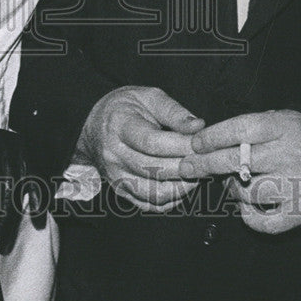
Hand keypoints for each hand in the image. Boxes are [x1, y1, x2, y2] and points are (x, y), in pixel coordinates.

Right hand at [75, 86, 204, 211]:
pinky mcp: (121, 190)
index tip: (200, 144)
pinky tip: (183, 185)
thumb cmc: (125, 108)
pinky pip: (149, 204)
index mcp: (119, 126)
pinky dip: (171, 199)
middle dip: (185, 167)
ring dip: (181, 187)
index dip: (180, 145)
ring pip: (153, 192)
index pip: (151, 142)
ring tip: (197, 174)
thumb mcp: (148, 96)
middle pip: (154, 169)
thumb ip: (173, 110)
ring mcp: (116, 176)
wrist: (94, 127)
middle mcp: (114, 154)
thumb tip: (198, 127)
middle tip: (206, 160)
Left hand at [179, 109, 300, 233]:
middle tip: (189, 166)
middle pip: (234, 160)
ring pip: (246, 191)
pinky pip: (263, 222)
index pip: (239, 129)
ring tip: (237, 183)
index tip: (195, 143)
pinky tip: (248, 208)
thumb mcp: (290, 120)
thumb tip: (215, 138)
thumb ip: (257, 128)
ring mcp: (297, 185)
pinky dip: (249, 217)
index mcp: (286, 126)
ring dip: (234, 189)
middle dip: (204, 163)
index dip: (212, 137)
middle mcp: (291, 154)